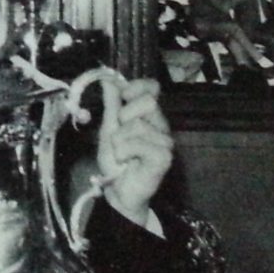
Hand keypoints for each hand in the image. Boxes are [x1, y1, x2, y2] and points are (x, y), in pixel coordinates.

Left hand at [96, 79, 173, 228]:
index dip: (138, 86)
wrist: (118, 191)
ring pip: (138, 125)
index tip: (123, 95)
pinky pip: (139, 144)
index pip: (152, 88)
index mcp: (148, 116)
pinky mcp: (164, 157)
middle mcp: (161, 126)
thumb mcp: (108, 129)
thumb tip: (108, 81)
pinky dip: (124, 152)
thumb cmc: (116, 161)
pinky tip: (125, 161)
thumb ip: (111, 106)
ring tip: (121, 154)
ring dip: (119, 140)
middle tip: (119, 136)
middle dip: (124, 117)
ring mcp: (165, 142)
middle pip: (147, 102)